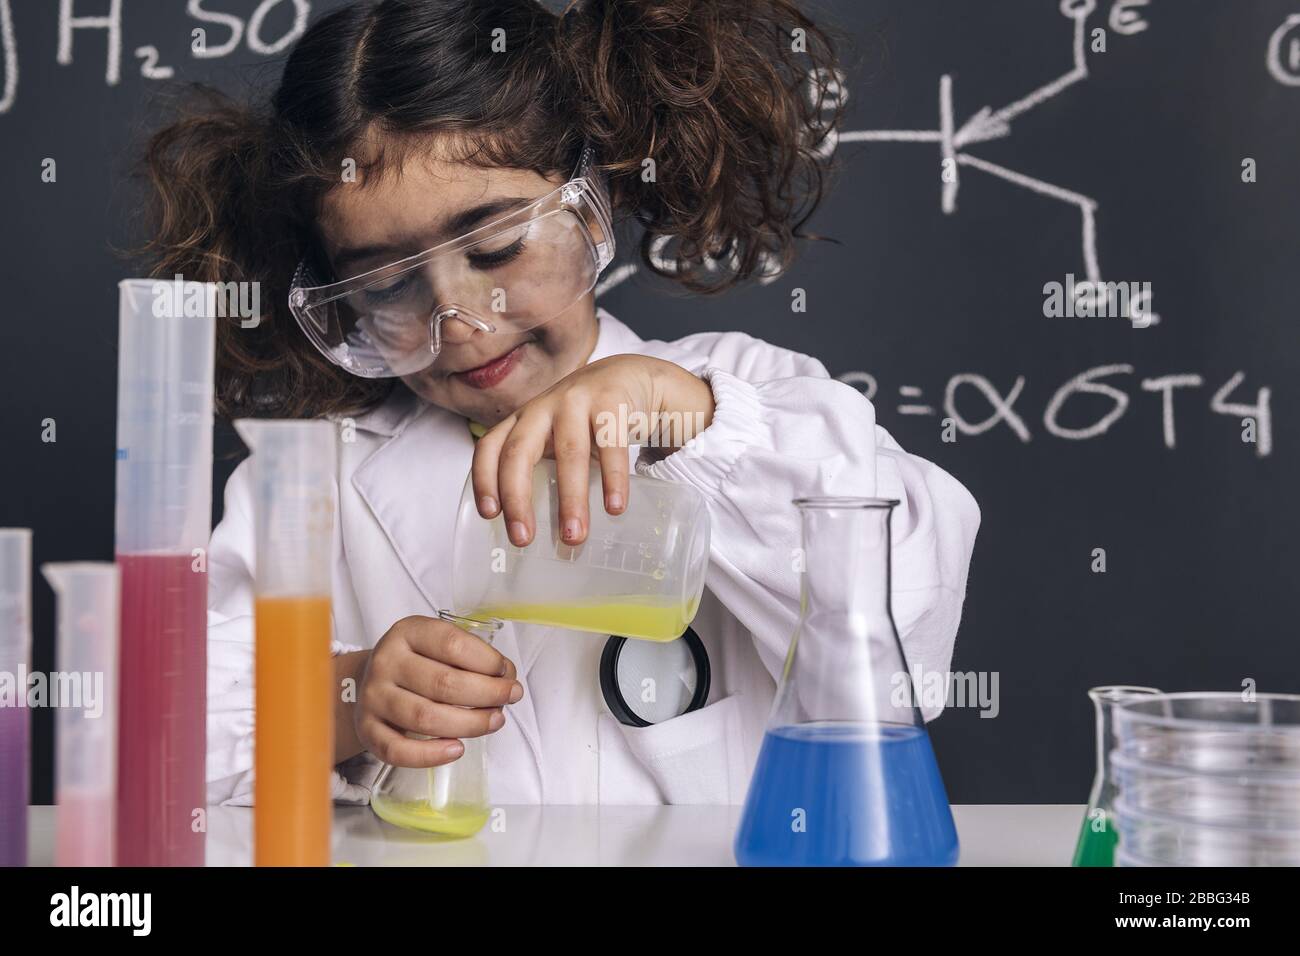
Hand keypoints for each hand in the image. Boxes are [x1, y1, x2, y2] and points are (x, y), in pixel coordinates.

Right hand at [354, 615, 522, 767]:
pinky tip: (457, 749)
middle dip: (487, 694)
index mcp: (408, 632)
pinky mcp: (367, 730)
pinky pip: (398, 750)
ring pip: (425, 718)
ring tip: (495, 721)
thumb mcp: (439, 645)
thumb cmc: (417, 662)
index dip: (487, 661)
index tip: (507, 673)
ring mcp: (373, 697)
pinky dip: (430, 755)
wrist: (368, 680)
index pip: (452, 644)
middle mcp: (386, 662)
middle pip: (443, 683)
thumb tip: (506, 678)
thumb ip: (472, 656)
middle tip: (510, 698)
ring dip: (469, 724)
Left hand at [471, 354, 714, 546]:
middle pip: (519, 452)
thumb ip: (542, 467)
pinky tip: (615, 507)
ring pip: (569, 453)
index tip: (490, 515)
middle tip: (523, 538)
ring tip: (574, 536)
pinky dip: (613, 479)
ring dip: (571, 499)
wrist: (631, 377)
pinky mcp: (612, 402)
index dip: (484, 480)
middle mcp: (543, 408)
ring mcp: (577, 401)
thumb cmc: (586, 419)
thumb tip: (536, 530)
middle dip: (518, 498)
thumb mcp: (555, 437)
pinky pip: (611, 445)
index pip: (490, 447)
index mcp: (522, 419)